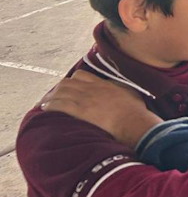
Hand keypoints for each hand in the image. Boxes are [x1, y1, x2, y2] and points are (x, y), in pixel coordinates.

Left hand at [40, 71, 161, 146]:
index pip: (81, 76)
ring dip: (50, 98)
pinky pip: (60, 105)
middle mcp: (92, 89)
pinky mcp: (81, 111)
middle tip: (50, 97)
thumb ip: (120, 88)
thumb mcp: (130, 92)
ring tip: (43, 104)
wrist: (133, 121)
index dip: (70, 81)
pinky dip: (50, 106)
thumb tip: (118, 88)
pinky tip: (45, 110)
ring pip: (61, 92)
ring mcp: (86, 99)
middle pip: (67, 83)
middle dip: (56, 89)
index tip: (66, 87)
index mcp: (103, 84)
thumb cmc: (135, 111)